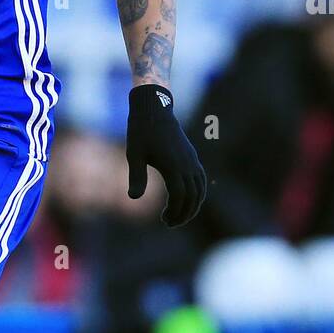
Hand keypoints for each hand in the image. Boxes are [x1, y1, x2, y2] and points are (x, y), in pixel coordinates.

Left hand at [126, 83, 206, 227]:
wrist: (154, 108)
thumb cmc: (140, 131)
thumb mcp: (134, 154)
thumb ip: (136, 176)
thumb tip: (133, 198)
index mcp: (172, 165)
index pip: (179, 196)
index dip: (174, 212)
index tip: (164, 220)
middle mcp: (186, 164)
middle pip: (193, 196)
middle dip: (184, 213)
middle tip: (170, 223)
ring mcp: (191, 160)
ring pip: (200, 189)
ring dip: (192, 206)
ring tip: (179, 216)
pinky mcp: (191, 156)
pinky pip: (200, 179)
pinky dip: (197, 193)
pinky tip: (186, 200)